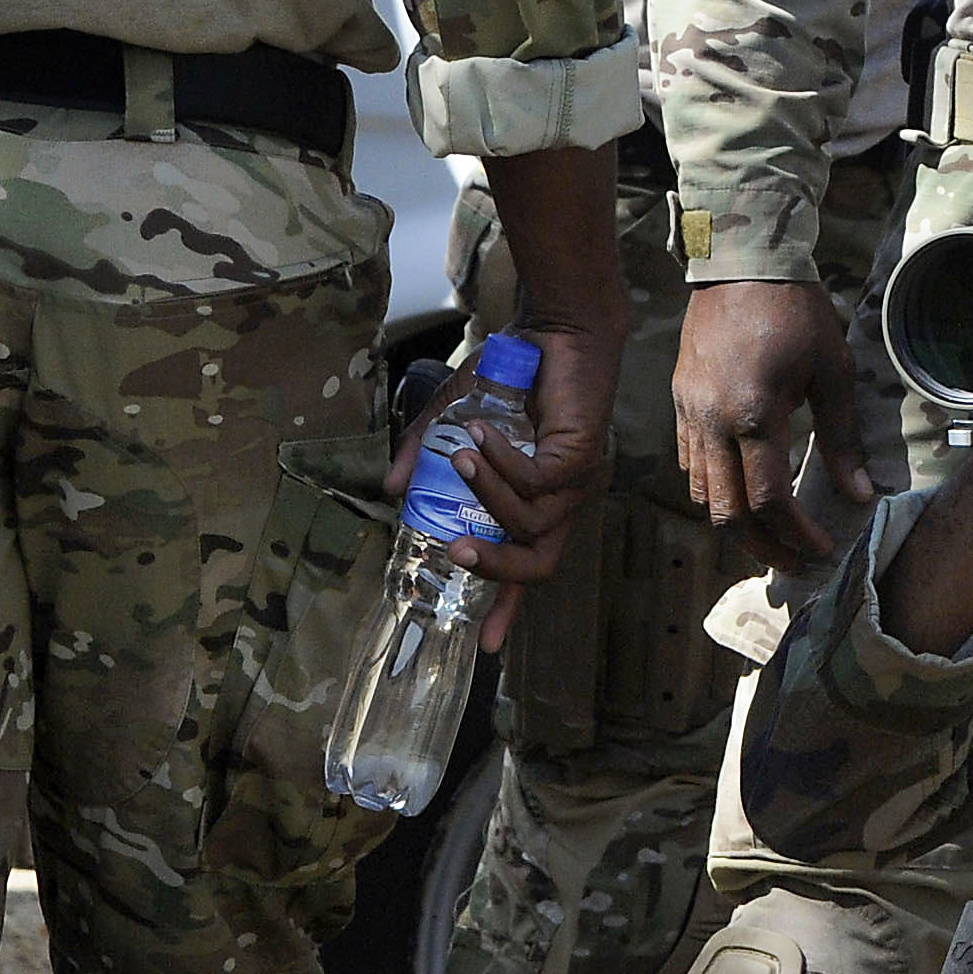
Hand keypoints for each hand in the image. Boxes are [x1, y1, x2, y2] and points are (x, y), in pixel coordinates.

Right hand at [390, 313, 624, 650]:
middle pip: (537, 565)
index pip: (527, 567)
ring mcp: (576, 483)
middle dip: (496, 569)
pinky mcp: (582, 457)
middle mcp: (562, 502)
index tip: (486, 644)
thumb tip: (389, 489)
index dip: (507, 605)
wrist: (557, 329)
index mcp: (538, 503)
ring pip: (530, 523)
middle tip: (456, 552)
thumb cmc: (515, 374)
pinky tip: (480, 433)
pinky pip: (534, 480)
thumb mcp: (455, 417)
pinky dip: (500, 462)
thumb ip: (424, 454)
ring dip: (487, 497)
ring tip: (457, 459)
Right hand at [677, 278, 876, 568]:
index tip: (822, 546)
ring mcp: (689, 414)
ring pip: (702, 495)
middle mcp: (712, 422)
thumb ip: (843, 439)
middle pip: (726, 513)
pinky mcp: (679, 404)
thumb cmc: (795, 312)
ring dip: (736, 525)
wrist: (741, 264)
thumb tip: (860, 495)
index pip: (768, 499)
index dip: (797, 532)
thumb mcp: (832, 372)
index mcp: (754, 414)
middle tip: (795, 562)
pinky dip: (714, 490)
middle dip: (763, 547)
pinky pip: (689, 465)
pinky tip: (742, 492)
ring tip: (771, 537)